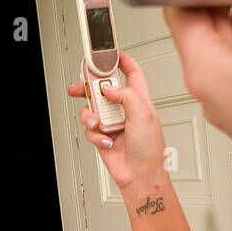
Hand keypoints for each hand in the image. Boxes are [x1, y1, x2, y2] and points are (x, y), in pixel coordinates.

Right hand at [66, 53, 166, 191]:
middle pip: (103, 89)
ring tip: (97, 124)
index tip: (108, 54)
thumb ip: (126, 96)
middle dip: (90, 86)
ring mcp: (112, 123)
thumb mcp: (144, 115)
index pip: (131, 73)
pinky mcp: (102, 136)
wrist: (141, 176)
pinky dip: (96, 136)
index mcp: (139, 100)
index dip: (121, 61)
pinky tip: (106, 141)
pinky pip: (90, 129)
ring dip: (90, 116)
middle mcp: (124, 109)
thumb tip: (109, 89)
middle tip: (81, 86)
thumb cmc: (150, 150)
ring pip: (92, 109)